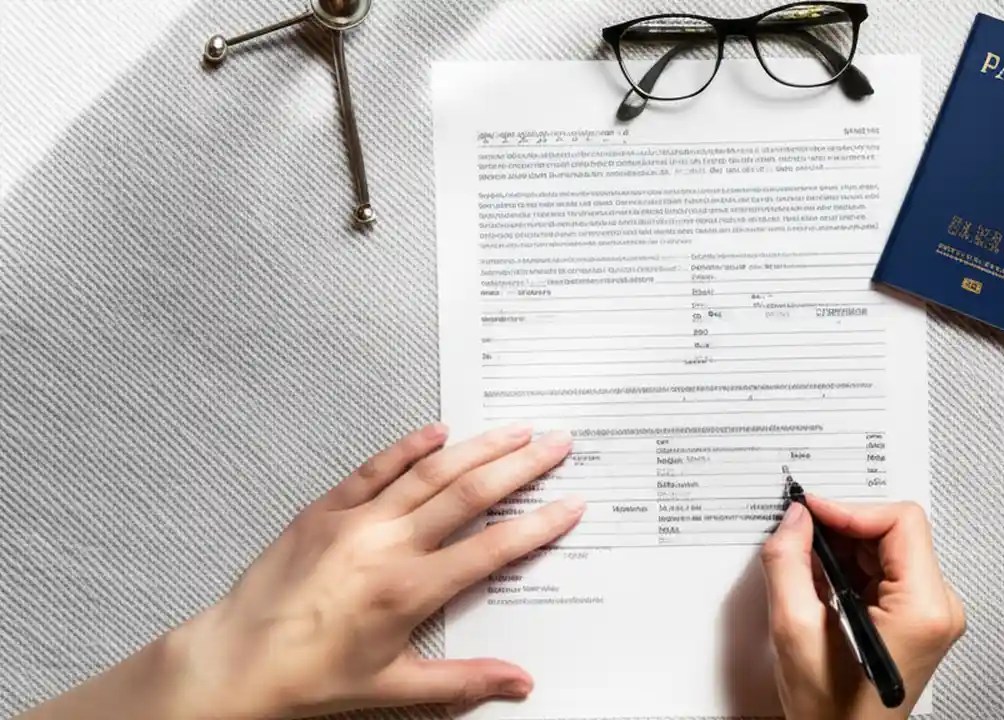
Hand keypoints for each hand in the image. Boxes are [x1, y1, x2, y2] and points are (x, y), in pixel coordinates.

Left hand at [21, 424, 582, 719]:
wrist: (233, 665)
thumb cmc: (305, 681)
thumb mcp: (393, 688)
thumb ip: (464, 682)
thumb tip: (518, 682)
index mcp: (409, 591)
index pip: (493, 548)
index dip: (538, 525)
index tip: (568, 505)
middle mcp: (386, 546)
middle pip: (470, 494)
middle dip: (520, 466)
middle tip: (554, 445)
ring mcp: (354, 522)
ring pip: (429, 472)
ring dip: (477, 448)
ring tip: (512, 431)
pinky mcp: (324, 510)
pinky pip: (374, 468)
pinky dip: (408, 447)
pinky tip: (436, 432)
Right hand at [760, 497, 964, 719]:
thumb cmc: (833, 712)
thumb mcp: (796, 631)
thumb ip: (789, 563)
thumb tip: (795, 520)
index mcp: (924, 609)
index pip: (900, 522)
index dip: (850, 509)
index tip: (812, 511)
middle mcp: (938, 608)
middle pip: (895, 532)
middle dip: (843, 529)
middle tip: (801, 535)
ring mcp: (929, 614)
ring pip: (888, 549)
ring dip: (843, 550)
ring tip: (807, 568)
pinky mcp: (916, 619)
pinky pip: (885, 572)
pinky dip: (849, 569)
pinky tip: (821, 585)